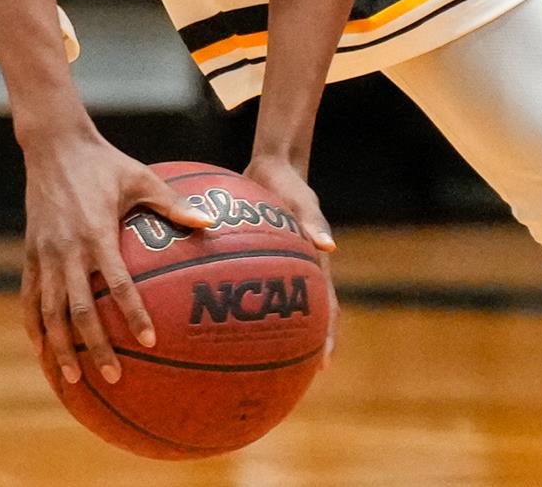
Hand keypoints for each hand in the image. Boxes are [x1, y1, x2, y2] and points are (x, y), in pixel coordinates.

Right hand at [20, 130, 211, 386]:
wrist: (54, 146)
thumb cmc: (104, 162)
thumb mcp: (141, 178)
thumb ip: (172, 203)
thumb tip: (210, 222)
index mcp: (97, 233)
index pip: (118, 284)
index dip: (133, 314)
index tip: (150, 342)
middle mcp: (67, 250)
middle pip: (80, 310)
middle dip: (94, 347)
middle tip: (113, 376)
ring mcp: (44, 254)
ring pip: (49, 311)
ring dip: (60, 347)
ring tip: (71, 380)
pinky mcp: (29, 253)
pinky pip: (28, 297)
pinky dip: (33, 326)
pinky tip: (41, 349)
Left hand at [243, 152, 339, 365]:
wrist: (273, 164)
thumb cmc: (289, 182)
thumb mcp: (302, 198)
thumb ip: (313, 220)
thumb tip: (330, 246)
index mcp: (315, 265)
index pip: (326, 309)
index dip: (325, 338)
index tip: (320, 366)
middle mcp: (298, 271)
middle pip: (303, 317)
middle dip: (298, 347)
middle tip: (287, 376)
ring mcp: (277, 267)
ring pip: (273, 306)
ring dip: (266, 332)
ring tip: (244, 360)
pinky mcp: (256, 258)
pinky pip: (245, 284)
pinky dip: (236, 301)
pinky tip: (211, 315)